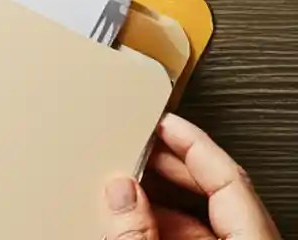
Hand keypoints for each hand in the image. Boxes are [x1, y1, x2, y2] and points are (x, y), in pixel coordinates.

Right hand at [104, 113, 279, 239]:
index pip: (229, 176)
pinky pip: (192, 239)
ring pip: (199, 219)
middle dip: (168, 167)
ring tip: (120, 185)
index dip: (193, 142)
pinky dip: (160, 225)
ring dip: (156, 200)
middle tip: (136, 144)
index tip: (163, 121)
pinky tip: (129, 220)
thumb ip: (137, 230)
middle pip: (215, 194)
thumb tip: (121, 192)